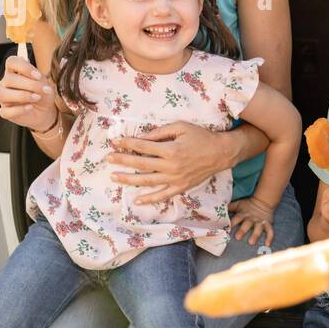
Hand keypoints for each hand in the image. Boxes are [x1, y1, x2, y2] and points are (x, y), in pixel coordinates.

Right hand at [0, 55, 57, 131]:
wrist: (45, 111)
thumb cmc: (43, 94)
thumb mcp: (45, 84)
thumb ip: (40, 79)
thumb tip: (37, 78)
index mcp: (14, 71)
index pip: (11, 62)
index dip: (24, 67)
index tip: (38, 76)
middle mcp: (5, 83)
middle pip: (9, 79)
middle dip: (29, 84)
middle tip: (43, 90)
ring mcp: (3, 98)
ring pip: (2, 94)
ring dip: (22, 96)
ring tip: (37, 98)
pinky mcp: (5, 112)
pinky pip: (5, 111)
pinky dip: (19, 109)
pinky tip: (30, 107)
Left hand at [107, 122, 238, 206]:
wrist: (221, 153)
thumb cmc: (201, 137)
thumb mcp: (180, 127)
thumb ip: (159, 133)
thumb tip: (141, 138)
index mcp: (170, 149)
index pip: (142, 146)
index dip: (127, 143)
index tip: (114, 142)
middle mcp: (171, 166)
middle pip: (141, 164)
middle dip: (122, 160)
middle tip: (108, 158)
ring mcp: (175, 179)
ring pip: (147, 181)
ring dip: (129, 179)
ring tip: (114, 177)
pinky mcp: (181, 187)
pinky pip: (163, 195)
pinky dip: (150, 199)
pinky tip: (137, 200)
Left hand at [229, 195, 276, 246]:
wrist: (263, 202)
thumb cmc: (248, 205)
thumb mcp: (238, 204)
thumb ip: (229, 207)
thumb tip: (218, 208)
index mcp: (243, 214)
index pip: (237, 218)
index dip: (232, 223)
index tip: (226, 229)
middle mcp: (251, 218)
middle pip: (247, 224)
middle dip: (243, 230)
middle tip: (237, 237)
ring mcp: (260, 222)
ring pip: (258, 229)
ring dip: (255, 235)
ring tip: (251, 242)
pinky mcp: (268, 224)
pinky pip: (270, 231)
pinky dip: (270, 237)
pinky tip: (267, 244)